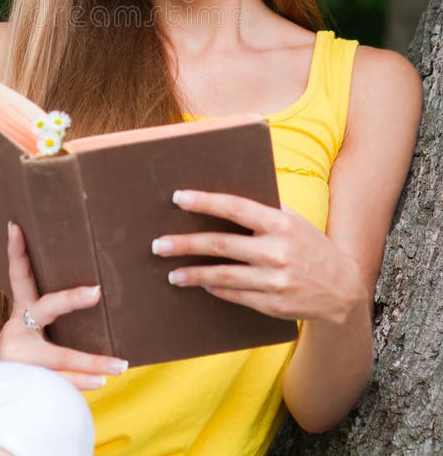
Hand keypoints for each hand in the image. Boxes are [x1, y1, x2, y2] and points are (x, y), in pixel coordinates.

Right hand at [0, 221, 128, 389]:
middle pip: (46, 310)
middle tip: (96, 291)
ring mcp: (20, 358)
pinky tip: (100, 382)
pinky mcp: (25, 381)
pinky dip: (80, 382)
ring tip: (119, 364)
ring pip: (59, 356)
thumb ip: (49, 308)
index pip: (18, 275)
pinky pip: (58, 382)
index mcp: (20, 310)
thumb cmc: (22, 348)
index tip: (15, 227)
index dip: (16, 251)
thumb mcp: (28, 324)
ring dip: (90, 361)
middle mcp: (17, 330)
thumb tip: (92, 284)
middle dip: (71, 299)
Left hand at [151, 191, 365, 324]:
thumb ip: (263, 210)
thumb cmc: (310, 245)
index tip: (178, 198)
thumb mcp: (293, 221)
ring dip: (193, 274)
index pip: (235, 207)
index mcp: (280, 223)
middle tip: (159, 244)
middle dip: (186, 243)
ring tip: (171, 272)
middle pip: (221, 244)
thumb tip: (220, 199)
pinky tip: (199, 284)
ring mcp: (274, 280)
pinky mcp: (271, 304)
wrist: (343, 288)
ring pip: (222, 276)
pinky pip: (234, 295)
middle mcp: (277, 251)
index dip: (205, 201)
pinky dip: (213, 289)